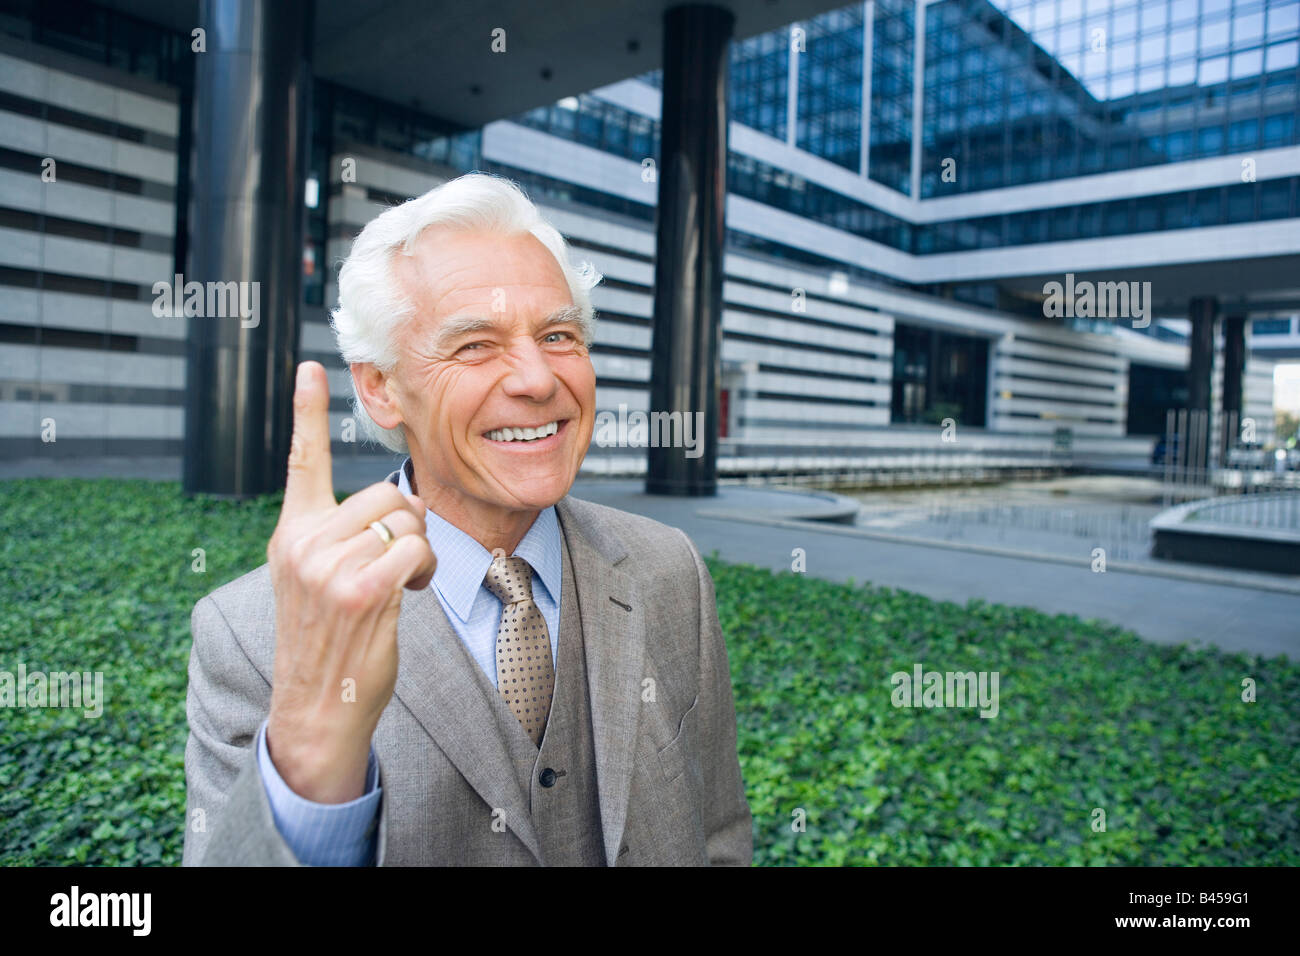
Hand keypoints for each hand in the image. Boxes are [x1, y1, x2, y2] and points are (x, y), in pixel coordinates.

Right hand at [264, 361, 434, 802]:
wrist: (317, 706)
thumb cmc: (332, 641)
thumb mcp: (318, 579)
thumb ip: (339, 536)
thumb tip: (394, 505)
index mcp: (292, 533)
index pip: (302, 461)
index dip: (308, 411)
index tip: (312, 366)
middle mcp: (302, 543)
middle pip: (387, 493)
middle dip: (409, 526)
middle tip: (399, 565)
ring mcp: (326, 566)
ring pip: (406, 519)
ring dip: (420, 551)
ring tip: (401, 583)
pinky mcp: (358, 590)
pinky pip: (417, 550)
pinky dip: (427, 570)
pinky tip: (411, 594)